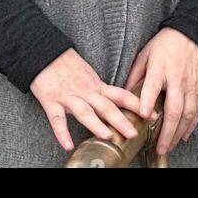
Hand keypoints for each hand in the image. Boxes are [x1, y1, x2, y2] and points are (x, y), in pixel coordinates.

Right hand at [30, 48, 144, 152]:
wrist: (44, 52)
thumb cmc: (68, 66)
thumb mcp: (90, 76)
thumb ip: (102, 91)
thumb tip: (119, 105)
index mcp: (97, 86)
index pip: (121, 95)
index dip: (137, 105)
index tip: (153, 114)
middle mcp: (85, 91)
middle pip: (106, 106)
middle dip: (121, 120)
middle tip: (134, 133)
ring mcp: (68, 96)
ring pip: (84, 112)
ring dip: (96, 124)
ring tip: (107, 136)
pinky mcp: (51, 101)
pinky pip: (57, 119)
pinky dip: (62, 133)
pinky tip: (68, 145)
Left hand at [124, 28, 197, 155]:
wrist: (195, 33)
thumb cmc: (167, 43)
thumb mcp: (146, 53)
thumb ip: (135, 75)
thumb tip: (124, 95)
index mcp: (161, 68)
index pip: (153, 86)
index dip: (148, 101)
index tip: (144, 116)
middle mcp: (178, 79)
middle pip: (174, 108)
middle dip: (166, 131)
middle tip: (159, 148)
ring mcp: (192, 85)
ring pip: (187, 114)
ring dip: (178, 133)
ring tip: (169, 147)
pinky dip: (192, 125)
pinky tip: (184, 136)